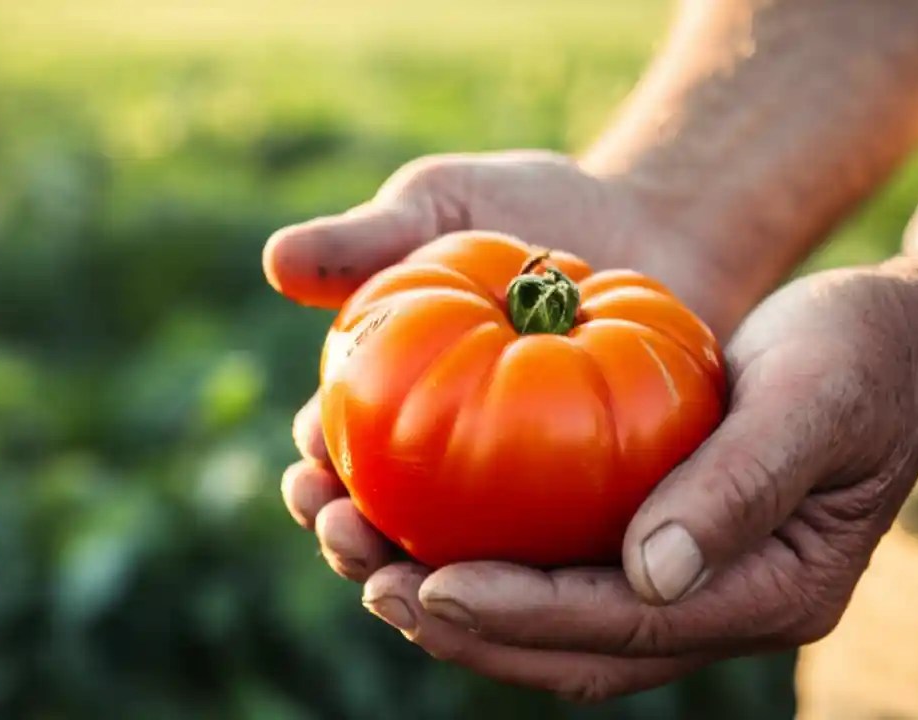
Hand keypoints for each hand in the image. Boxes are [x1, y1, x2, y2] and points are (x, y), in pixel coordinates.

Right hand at [267, 150, 744, 581]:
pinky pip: (547, 555)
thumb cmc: (523, 207)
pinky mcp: (576, 511)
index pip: (329, 454)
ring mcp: (505, 494)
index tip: (310, 479)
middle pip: (379, 523)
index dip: (312, 478)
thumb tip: (277, 261)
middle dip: (351, 546)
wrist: (640, 225)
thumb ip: (366, 238)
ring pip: (454, 560)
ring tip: (417, 583)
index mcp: (383, 398)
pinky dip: (528, 573)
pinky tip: (527, 582)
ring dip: (424, 582)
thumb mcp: (439, 205)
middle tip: (352, 542)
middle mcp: (433, 457)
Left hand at [356, 262, 917, 700]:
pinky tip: (412, 518)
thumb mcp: (815, 401)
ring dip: (452, 602)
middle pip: (572, 649)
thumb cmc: (861, 357)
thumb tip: (653, 573)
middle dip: (461, 625)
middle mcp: (717, 607)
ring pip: (552, 624)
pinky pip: (556, 571)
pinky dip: (482, 556)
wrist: (893, 346)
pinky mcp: (652, 542)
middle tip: (361, 574)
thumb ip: (742, 485)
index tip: (429, 584)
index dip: (523, 615)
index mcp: (767, 593)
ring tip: (358, 550)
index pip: (627, 626)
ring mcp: (684, 583)